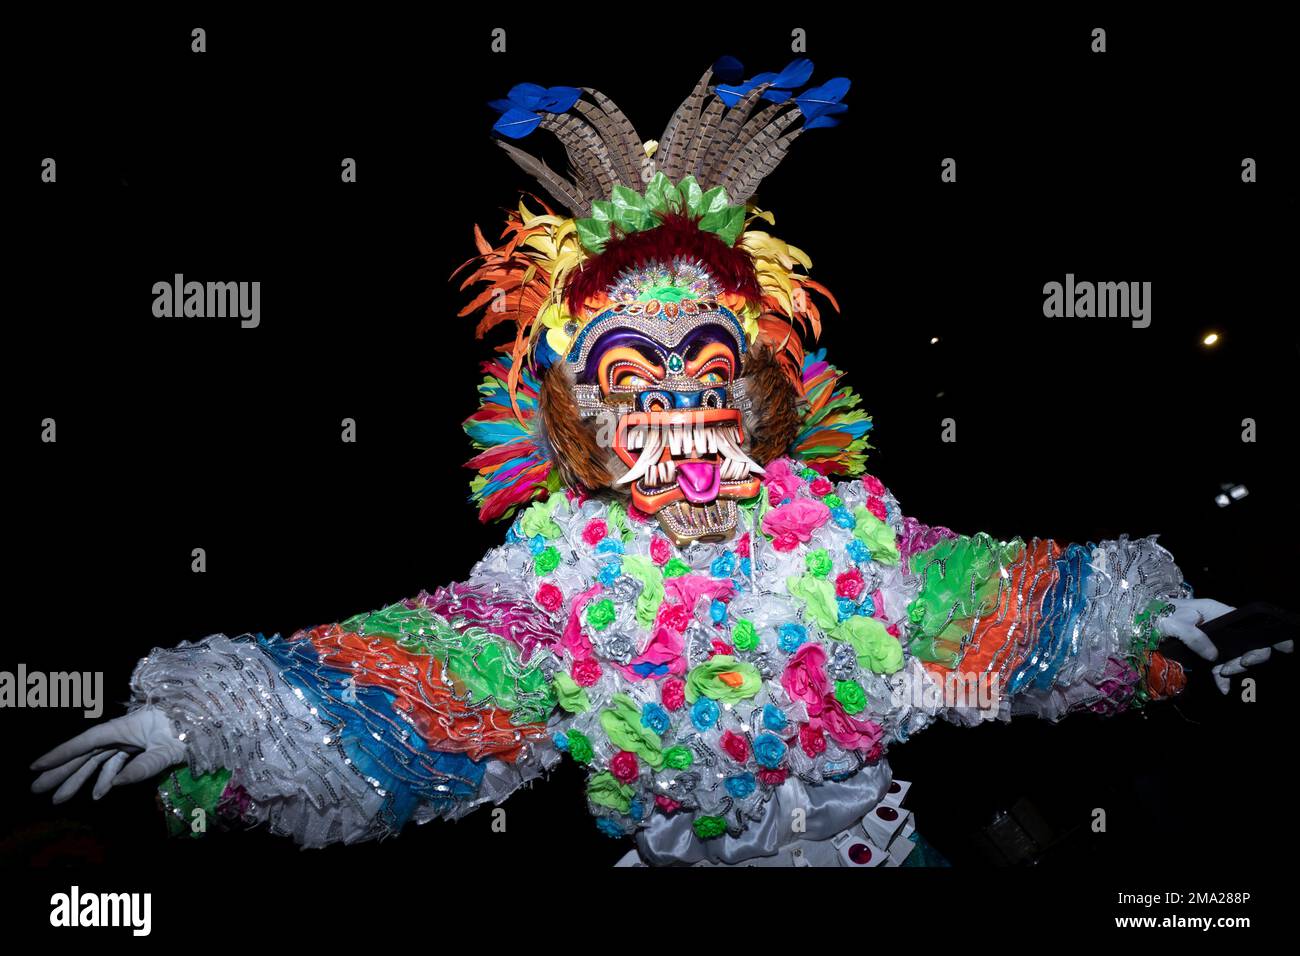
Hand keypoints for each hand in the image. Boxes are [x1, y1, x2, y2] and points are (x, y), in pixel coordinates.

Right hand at [30, 707, 184, 802]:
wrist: (210, 722)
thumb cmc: (191, 730)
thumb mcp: (169, 750)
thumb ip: (144, 766)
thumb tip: (114, 785)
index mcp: (125, 727)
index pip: (86, 742)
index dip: (61, 754)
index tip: (38, 767)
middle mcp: (123, 731)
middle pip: (86, 752)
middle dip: (62, 771)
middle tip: (38, 789)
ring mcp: (131, 739)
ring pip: (98, 760)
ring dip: (80, 779)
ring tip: (59, 799)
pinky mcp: (140, 746)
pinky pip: (116, 763)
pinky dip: (106, 778)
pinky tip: (97, 795)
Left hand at [1156, 598, 1292, 693]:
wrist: (1138, 623)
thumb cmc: (1156, 615)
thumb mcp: (1172, 622)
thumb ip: (1193, 636)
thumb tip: (1214, 656)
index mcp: (1216, 612)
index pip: (1249, 622)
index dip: (1266, 635)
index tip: (1281, 648)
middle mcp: (1219, 624)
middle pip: (1247, 642)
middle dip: (1248, 657)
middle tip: (1235, 667)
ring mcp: (1213, 639)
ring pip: (1235, 656)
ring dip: (1233, 668)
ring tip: (1222, 674)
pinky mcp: (1204, 652)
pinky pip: (1220, 666)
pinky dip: (1223, 678)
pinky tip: (1222, 687)